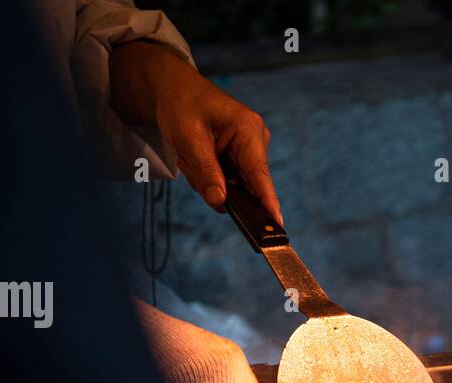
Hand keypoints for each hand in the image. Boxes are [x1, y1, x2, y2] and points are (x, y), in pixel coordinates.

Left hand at [111, 42, 282, 221]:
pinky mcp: (242, 155)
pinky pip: (229, 179)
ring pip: (234, 185)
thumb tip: (220, 202)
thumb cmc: (182, 105)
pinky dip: (210, 175)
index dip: (267, 201)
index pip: (260, 174)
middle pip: (245, 184)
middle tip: (190, 163)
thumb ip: (205, 172)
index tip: (276, 223)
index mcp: (248, 130)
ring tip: (191, 155)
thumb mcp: (188, 139)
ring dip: (209, 178)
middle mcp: (256, 140)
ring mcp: (250, 148)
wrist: (175, 90)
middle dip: (215, 183)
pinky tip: (197, 158)